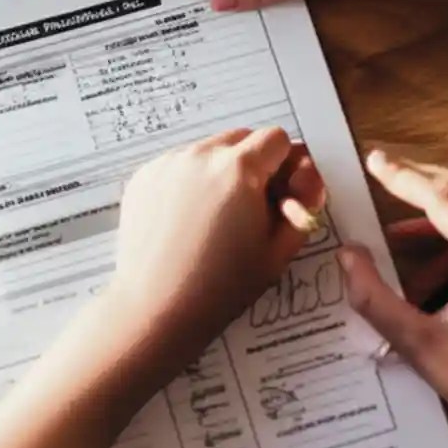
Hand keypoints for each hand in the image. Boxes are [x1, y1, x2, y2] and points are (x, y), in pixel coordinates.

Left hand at [114, 127, 324, 338]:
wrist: (156, 309)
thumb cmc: (221, 286)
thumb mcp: (278, 250)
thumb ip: (303, 207)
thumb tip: (304, 185)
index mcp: (239, 168)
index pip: (278, 139)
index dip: (287, 167)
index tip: (283, 195)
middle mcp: (201, 155)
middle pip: (242, 138)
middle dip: (255, 165)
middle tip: (252, 208)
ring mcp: (167, 163)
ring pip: (209, 150)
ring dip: (221, 172)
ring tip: (216, 219)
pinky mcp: (143, 178)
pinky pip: (179, 165)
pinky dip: (190, 182)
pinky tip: (187, 222)